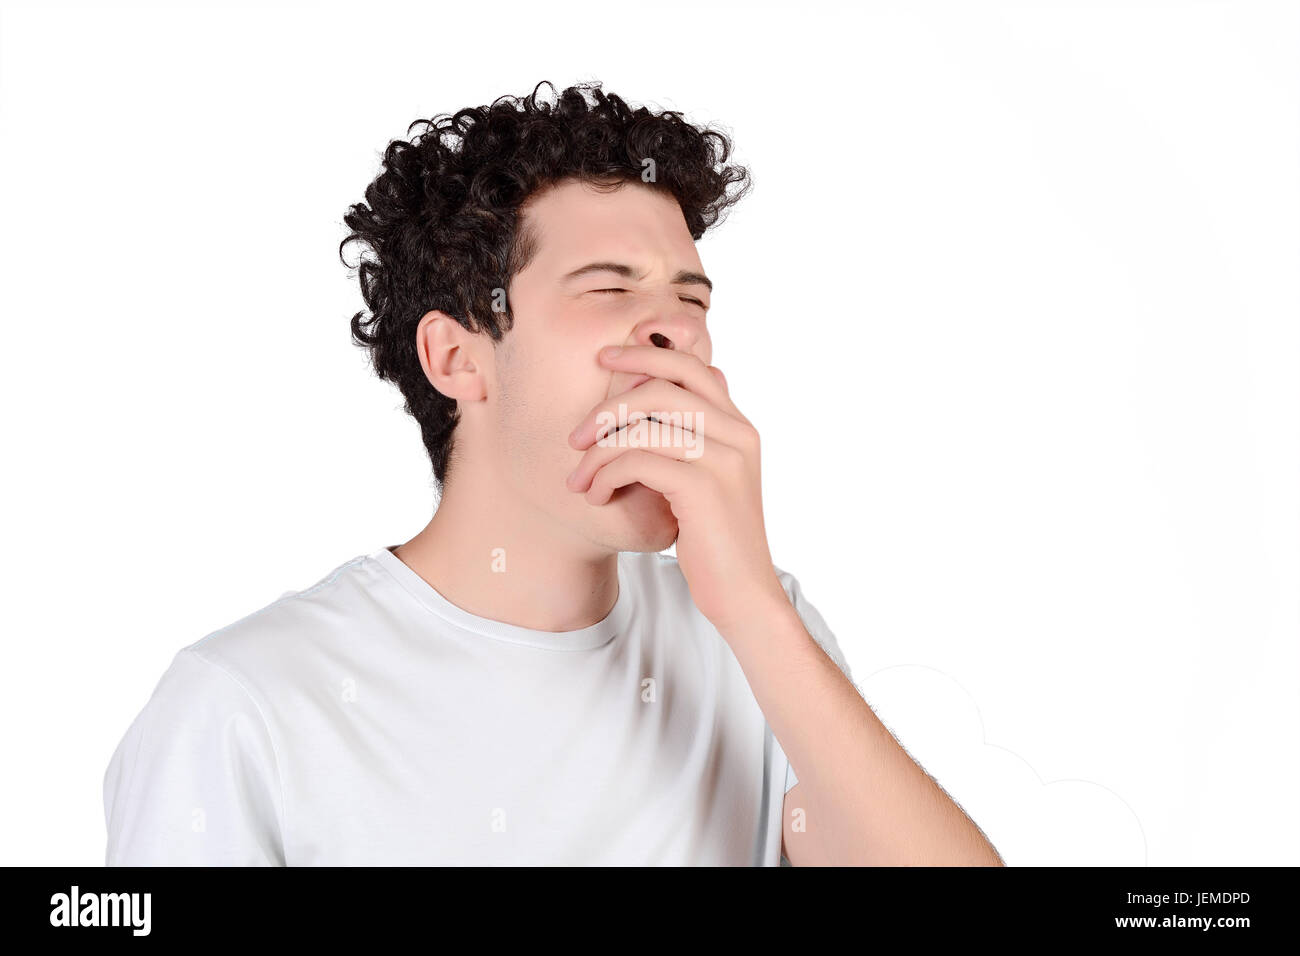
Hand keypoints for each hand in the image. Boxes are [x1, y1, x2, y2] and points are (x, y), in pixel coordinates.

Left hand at [566, 345, 786, 634]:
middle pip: (660, 388)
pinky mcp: (704, 485)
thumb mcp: (707, 482)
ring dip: (598, 452)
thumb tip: (645, 403)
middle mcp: (738, 434)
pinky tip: (598, 496)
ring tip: (579, 480)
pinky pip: (637, 460)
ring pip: (643, 426)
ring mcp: (724, 457)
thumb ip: (688, 441)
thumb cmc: (715, 542)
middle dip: (607, 408)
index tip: (604, 359)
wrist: (744, 594)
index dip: (645, 355)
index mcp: (740, 427)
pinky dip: (606, 475)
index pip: (692, 367)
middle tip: (575, 437)